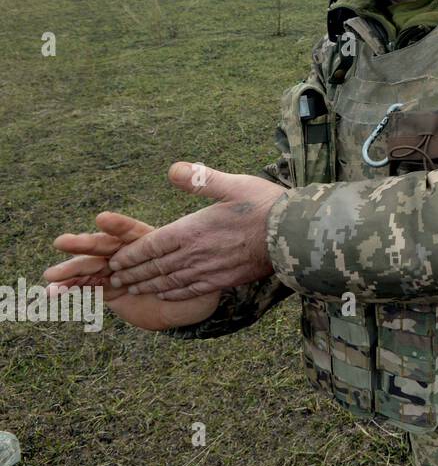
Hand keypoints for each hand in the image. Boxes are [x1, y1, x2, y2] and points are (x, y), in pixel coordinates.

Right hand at [47, 212, 220, 329]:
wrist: (195, 301)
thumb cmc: (202, 271)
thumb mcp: (207, 253)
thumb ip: (205, 235)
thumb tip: (209, 210)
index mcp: (151, 241)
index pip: (133, 231)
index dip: (118, 225)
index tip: (102, 219)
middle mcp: (131, 253)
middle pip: (106, 247)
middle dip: (83, 245)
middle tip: (61, 242)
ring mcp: (119, 271)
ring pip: (91, 269)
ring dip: (70, 271)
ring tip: (50, 276)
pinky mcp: (111, 291)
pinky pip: (89, 290)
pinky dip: (71, 291)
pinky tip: (52, 294)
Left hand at [105, 162, 285, 299]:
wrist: (294, 235)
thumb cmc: (265, 205)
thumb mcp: (233, 184)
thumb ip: (201, 179)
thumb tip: (173, 170)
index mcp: (193, 229)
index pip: (152, 244)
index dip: (130, 254)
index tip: (114, 259)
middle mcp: (196, 253)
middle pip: (155, 267)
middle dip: (132, 273)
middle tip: (114, 279)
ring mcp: (210, 270)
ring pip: (170, 281)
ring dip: (147, 286)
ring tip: (131, 290)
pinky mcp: (225, 280)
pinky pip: (192, 291)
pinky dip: (174, 294)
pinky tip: (166, 295)